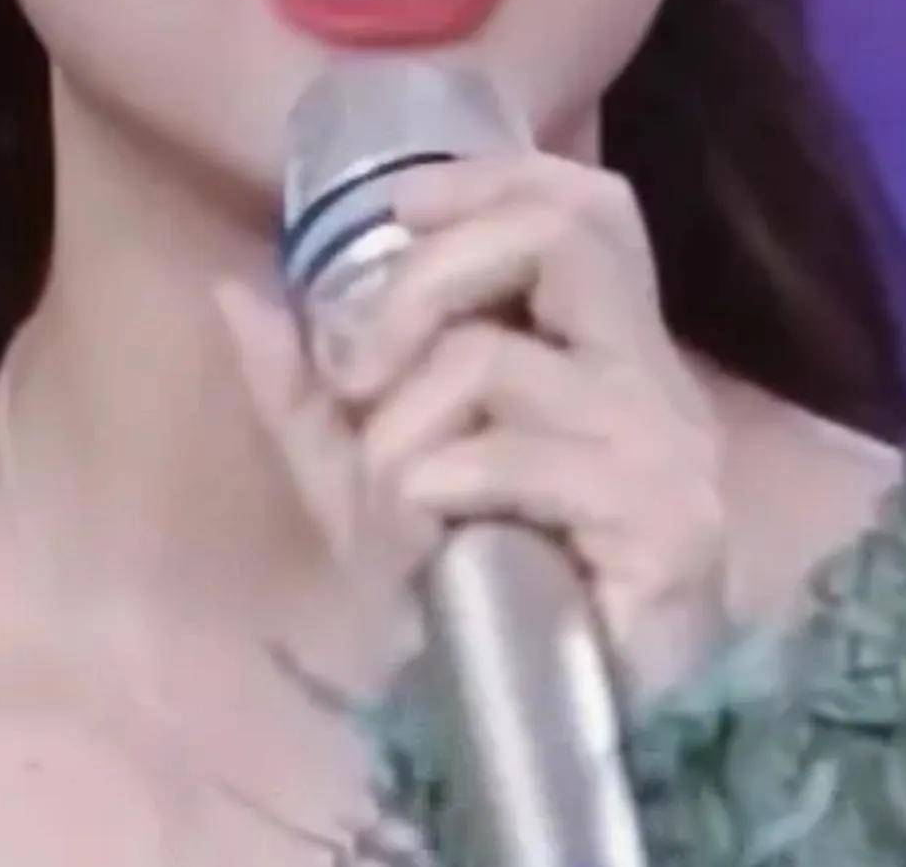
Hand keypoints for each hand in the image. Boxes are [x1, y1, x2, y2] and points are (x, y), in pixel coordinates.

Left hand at [213, 147, 733, 712]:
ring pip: (501, 357)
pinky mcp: (665, 522)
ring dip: (403, 421)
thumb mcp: (373, 483)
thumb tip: (238, 290)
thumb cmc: (486, 598)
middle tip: (354, 367)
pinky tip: (432, 533)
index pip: (588, 201)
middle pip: (560, 231)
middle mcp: (653, 380)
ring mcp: (667, 448)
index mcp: (607, 351)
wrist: (570, 729)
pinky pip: (515, 457)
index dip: (487, 177)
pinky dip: (436, 484)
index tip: (393, 212)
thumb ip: (310, 392)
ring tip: (389, 491)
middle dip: (422, 280)